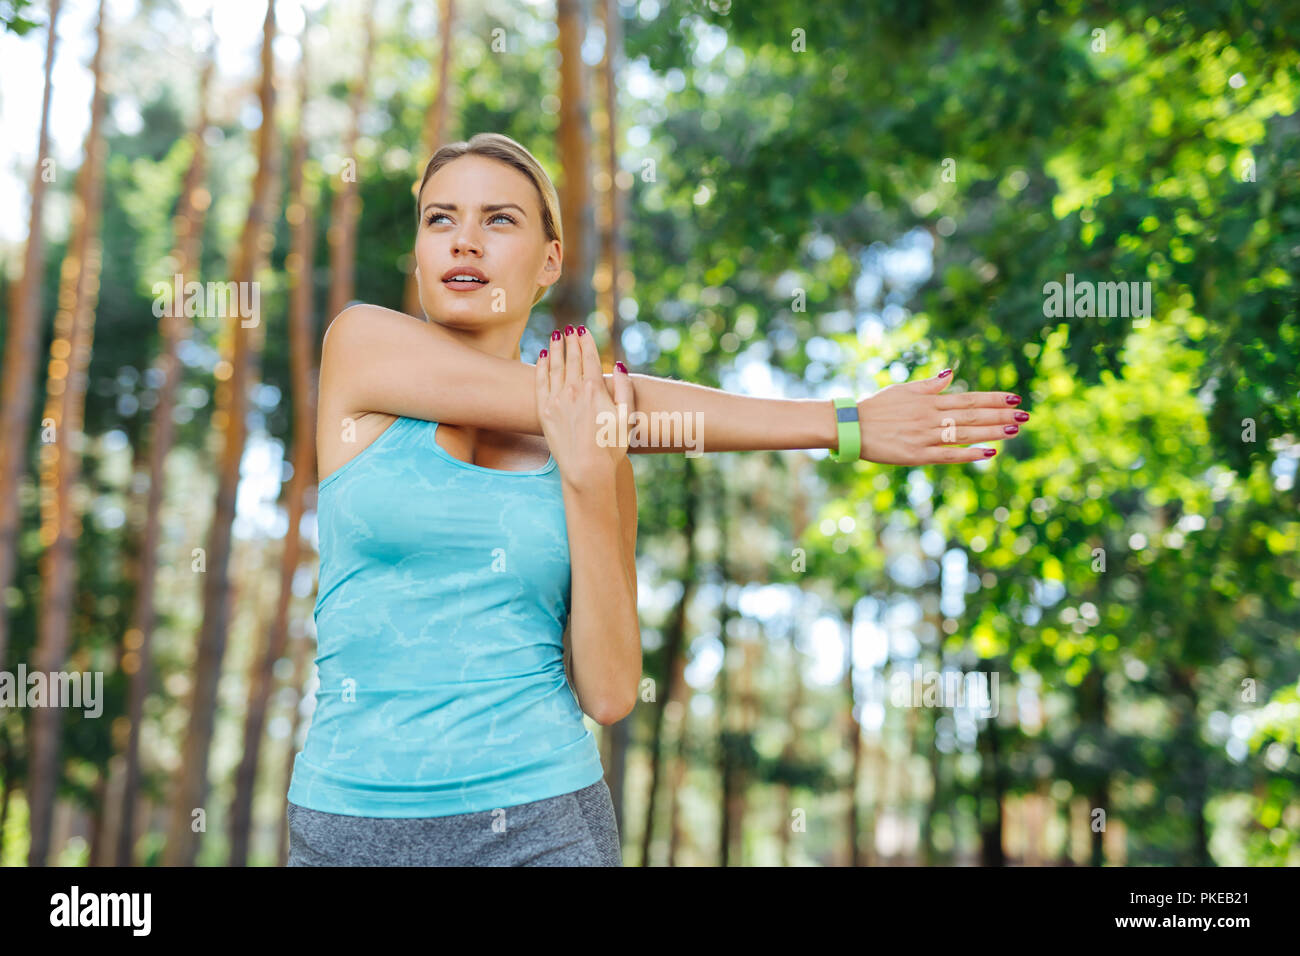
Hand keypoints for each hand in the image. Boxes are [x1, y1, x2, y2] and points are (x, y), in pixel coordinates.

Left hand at [535, 324, 635, 488]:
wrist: (586, 470)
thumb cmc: (612, 447)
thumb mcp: (627, 417)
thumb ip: (624, 389)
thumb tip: (618, 365)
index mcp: (594, 390)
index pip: (589, 357)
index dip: (586, 341)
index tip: (583, 330)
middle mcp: (573, 391)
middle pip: (571, 359)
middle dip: (571, 341)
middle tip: (569, 328)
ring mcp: (557, 400)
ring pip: (555, 367)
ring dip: (556, 349)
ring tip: (556, 336)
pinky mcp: (545, 412)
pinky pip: (541, 382)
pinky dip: (542, 367)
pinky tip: (543, 357)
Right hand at [855, 368, 1029, 464]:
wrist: (850, 426)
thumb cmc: (875, 407)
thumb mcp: (902, 390)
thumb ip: (929, 385)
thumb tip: (951, 374)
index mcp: (928, 400)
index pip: (968, 398)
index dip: (993, 398)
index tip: (1015, 397)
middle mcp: (930, 417)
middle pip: (973, 415)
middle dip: (1001, 414)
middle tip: (1025, 414)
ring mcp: (925, 436)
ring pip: (965, 433)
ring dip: (992, 431)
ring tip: (1015, 430)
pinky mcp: (917, 455)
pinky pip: (949, 454)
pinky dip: (970, 453)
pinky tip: (989, 452)